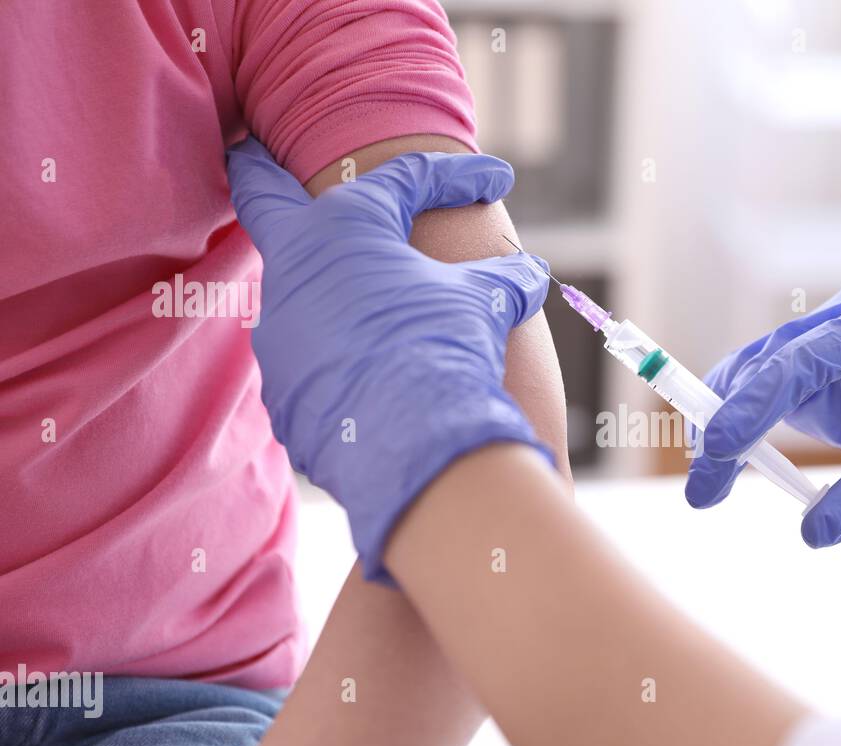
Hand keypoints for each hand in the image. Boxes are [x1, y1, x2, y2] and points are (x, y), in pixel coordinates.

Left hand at [226, 137, 551, 581]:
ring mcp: (277, 330)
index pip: (401, 181)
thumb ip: (504, 278)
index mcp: (345, 225)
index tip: (499, 180)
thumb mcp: (486, 303)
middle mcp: (293, 268)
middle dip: (260, 166)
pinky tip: (368, 378)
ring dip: (318, 289)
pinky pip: (307, 361)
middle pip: (263, 196)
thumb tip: (530, 274)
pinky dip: (336, 361)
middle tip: (249, 146)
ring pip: (289, 291)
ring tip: (351, 300)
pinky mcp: (280, 389)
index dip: (457, 177)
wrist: (413, 442)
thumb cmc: (444, 349)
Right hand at [686, 284, 840, 546]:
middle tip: (703, 488)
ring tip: (709, 489)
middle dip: (724, 424)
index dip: (752, 404)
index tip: (719, 449)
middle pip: (761, 366)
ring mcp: (828, 354)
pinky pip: (766, 406)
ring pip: (753, 384)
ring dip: (725, 433)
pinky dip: (744, 439)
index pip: (798, 359)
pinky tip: (730, 473)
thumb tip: (811, 532)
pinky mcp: (819, 385)